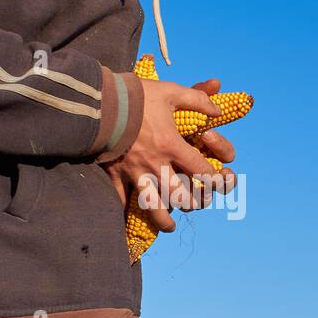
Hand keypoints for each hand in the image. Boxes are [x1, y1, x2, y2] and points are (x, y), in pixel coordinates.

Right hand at [101, 77, 222, 234]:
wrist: (100, 101)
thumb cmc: (137, 96)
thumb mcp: (171, 91)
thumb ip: (197, 99)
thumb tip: (216, 111)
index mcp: (172, 145)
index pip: (201, 170)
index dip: (214, 179)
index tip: (215, 182)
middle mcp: (156, 164)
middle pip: (180, 196)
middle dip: (192, 204)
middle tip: (193, 203)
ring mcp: (134, 172)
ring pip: (153, 207)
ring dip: (164, 220)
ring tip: (170, 226)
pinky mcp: (115, 174)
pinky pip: (121, 200)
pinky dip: (126, 211)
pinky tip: (131, 218)